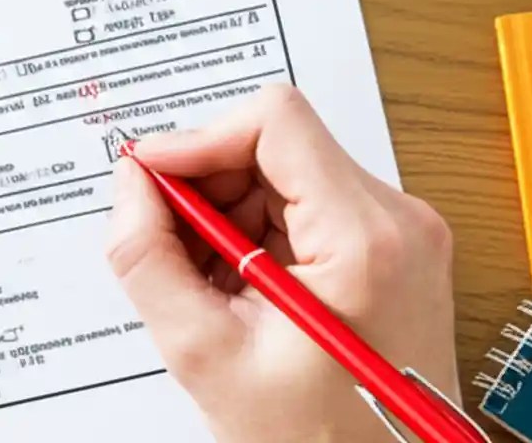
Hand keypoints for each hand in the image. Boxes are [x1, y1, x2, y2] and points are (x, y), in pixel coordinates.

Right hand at [107, 85, 459, 442]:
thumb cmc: (321, 441)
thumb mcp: (207, 354)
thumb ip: (149, 258)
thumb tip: (131, 186)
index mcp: (366, 238)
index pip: (274, 120)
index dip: (198, 140)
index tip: (152, 174)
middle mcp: (398, 220)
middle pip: (278, 144)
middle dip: (208, 186)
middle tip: (169, 243)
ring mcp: (400, 232)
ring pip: (286, 174)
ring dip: (229, 214)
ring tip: (209, 283)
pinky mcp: (391, 246)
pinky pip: (307, 207)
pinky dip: (257, 234)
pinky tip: (240, 287)